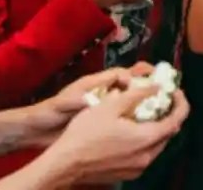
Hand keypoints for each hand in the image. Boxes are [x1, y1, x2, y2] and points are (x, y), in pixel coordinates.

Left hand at [23, 63, 154, 146]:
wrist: (39, 129)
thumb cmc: (52, 111)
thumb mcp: (68, 101)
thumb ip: (86, 96)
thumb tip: (113, 90)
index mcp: (96, 82)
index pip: (122, 73)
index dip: (137, 75)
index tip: (152, 81)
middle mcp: (102, 90)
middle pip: (129, 81)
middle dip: (146, 80)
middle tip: (164, 84)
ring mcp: (102, 104)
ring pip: (128, 96)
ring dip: (142, 96)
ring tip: (160, 102)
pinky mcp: (101, 118)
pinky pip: (122, 112)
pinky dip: (134, 113)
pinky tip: (143, 121)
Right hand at [41, 80, 189, 184]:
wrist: (64, 163)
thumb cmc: (85, 134)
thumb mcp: (110, 105)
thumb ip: (137, 95)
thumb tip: (157, 88)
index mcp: (146, 139)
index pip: (176, 120)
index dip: (181, 104)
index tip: (177, 93)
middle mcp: (147, 156)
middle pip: (168, 133)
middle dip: (168, 115)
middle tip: (161, 100)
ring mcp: (138, 168)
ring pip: (156, 145)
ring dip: (156, 128)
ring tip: (146, 113)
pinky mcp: (128, 174)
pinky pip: (144, 154)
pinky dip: (144, 140)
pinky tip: (132, 131)